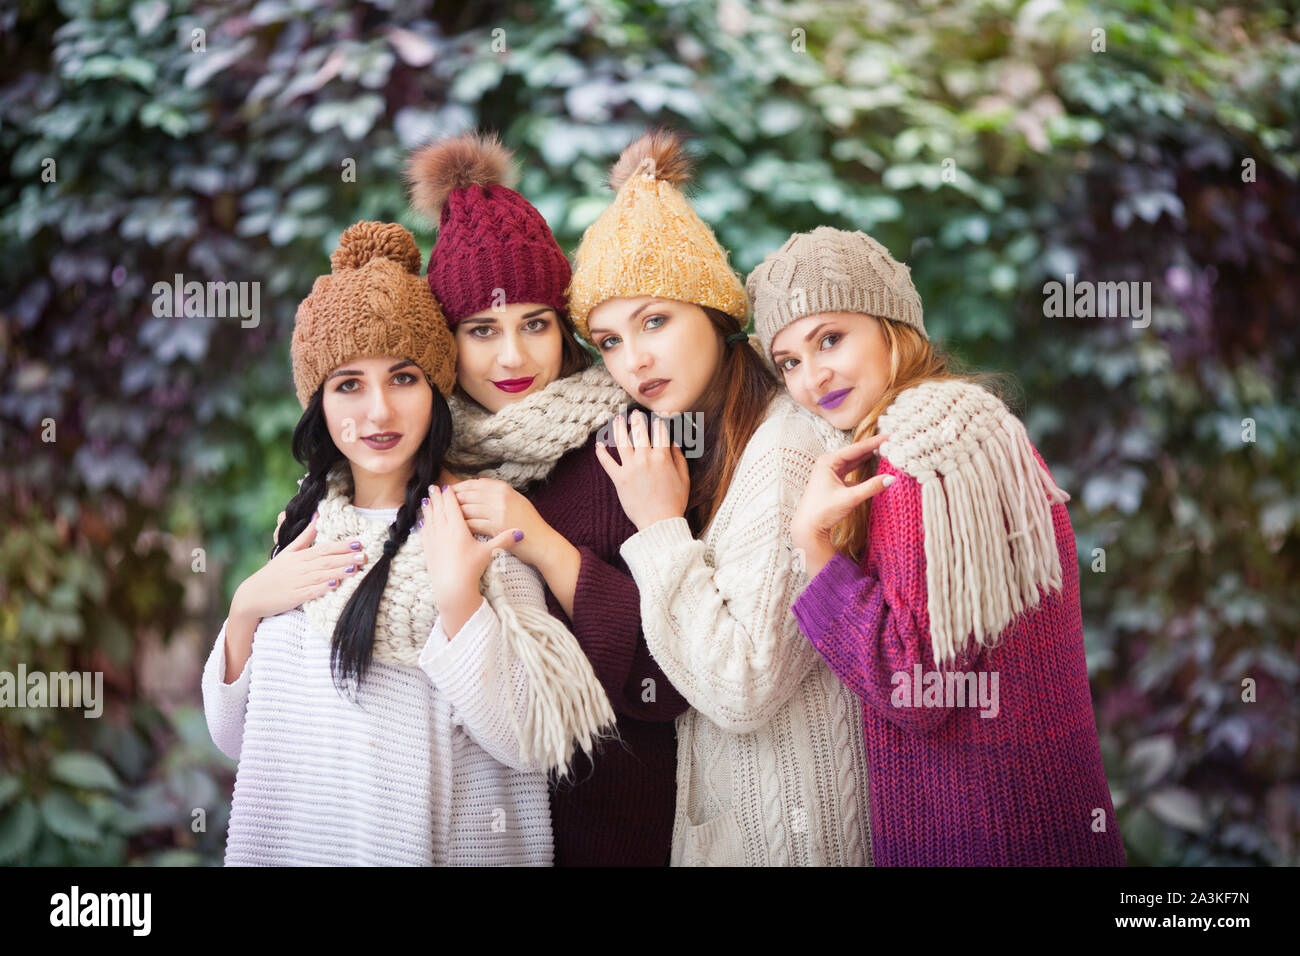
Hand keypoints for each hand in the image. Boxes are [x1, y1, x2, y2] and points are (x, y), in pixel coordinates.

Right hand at [233, 514, 368, 624]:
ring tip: (355, 568)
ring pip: (321, 575)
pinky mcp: (295, 597)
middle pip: (326, 561)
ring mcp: (298, 582)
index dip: (341, 546)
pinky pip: (311, 592)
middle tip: (364, 555)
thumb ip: (304, 537)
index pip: (324, 548)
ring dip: (339, 572)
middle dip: (346, 557)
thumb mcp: (287, 552)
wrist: (252, 595)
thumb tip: (317, 516)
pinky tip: (335, 585)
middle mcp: (300, 568)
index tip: (358, 542)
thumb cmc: (273, 573)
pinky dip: (323, 588)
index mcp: (300, 556)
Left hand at [419, 485, 522, 638]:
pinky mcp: (427, 548)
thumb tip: (520, 533)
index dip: (449, 494)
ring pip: (428, 517)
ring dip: (428, 506)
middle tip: (433, 486)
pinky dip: (423, 522)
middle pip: (437, 507)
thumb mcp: (488, 553)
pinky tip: (423, 521)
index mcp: (457, 527)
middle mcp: (442, 529)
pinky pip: (424, 530)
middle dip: (436, 496)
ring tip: (427, 499)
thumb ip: (503, 540)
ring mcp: (432, 539)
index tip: (447, 486)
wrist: (452, 588)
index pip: (451, 505)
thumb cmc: (471, 569)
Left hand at [451, 478, 553, 566]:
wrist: (542, 543)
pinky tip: (453, 529)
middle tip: (438, 504)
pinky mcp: (495, 527)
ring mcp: (498, 511)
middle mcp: (500, 497)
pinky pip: (472, 523)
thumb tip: (478, 483)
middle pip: (467, 494)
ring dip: (453, 513)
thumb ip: (498, 492)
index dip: (457, 488)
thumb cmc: (529, 524)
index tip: (446, 493)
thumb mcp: (517, 501)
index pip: (473, 484)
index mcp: (503, 488)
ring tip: (442, 517)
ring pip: (467, 508)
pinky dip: (461, 525)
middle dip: (450, 499)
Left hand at [594, 411, 689, 530]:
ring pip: (621, 441)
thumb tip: (673, 441)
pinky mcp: (619, 479)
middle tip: (634, 413)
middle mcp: (645, 458)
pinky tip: (598, 445)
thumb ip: (679, 457)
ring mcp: (630, 468)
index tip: (658, 415)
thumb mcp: (684, 478)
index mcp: (663, 457)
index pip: (660, 431)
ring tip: (616, 419)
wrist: (659, 523)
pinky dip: (601, 453)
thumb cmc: (674, 502)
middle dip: (637, 419)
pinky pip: (606, 463)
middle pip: (639, 431)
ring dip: (618, 428)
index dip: (659, 420)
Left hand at [791, 434, 892, 576]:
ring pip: (853, 462)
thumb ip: (871, 487)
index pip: (855, 449)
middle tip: (890, 442)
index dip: (874, 442)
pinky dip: (862, 470)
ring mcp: (830, 473)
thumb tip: (891, 479)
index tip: (889, 436)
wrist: (808, 529)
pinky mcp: (833, 483)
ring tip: (885, 450)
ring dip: (868, 458)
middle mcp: (827, 464)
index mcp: (827, 462)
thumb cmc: (823, 511)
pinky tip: (873, 467)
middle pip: (854, 453)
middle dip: (872, 448)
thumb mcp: (850, 498)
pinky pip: (851, 472)